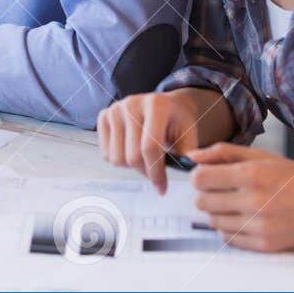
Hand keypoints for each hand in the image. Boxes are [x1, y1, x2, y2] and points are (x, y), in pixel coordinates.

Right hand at [98, 88, 221, 193]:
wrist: (167, 104)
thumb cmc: (178, 121)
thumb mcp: (189, 135)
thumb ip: (187, 154)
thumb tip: (186, 172)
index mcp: (156, 105)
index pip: (150, 147)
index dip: (156, 173)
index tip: (162, 188)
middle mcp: (132, 104)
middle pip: (132, 156)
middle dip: (146, 172)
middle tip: (156, 172)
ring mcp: (115, 109)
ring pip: (116, 158)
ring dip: (132, 166)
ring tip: (145, 158)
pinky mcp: (104, 116)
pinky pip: (106, 153)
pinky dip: (120, 159)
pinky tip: (131, 149)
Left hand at [184, 142, 293, 251]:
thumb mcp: (263, 156)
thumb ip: (224, 153)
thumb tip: (191, 156)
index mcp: (253, 175)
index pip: (201, 178)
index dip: (199, 175)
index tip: (208, 175)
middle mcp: (254, 202)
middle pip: (202, 201)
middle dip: (206, 193)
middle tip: (221, 190)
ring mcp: (259, 227)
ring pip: (213, 221)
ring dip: (217, 211)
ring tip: (235, 204)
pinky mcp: (263, 245)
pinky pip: (227, 238)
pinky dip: (229, 228)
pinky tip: (242, 218)